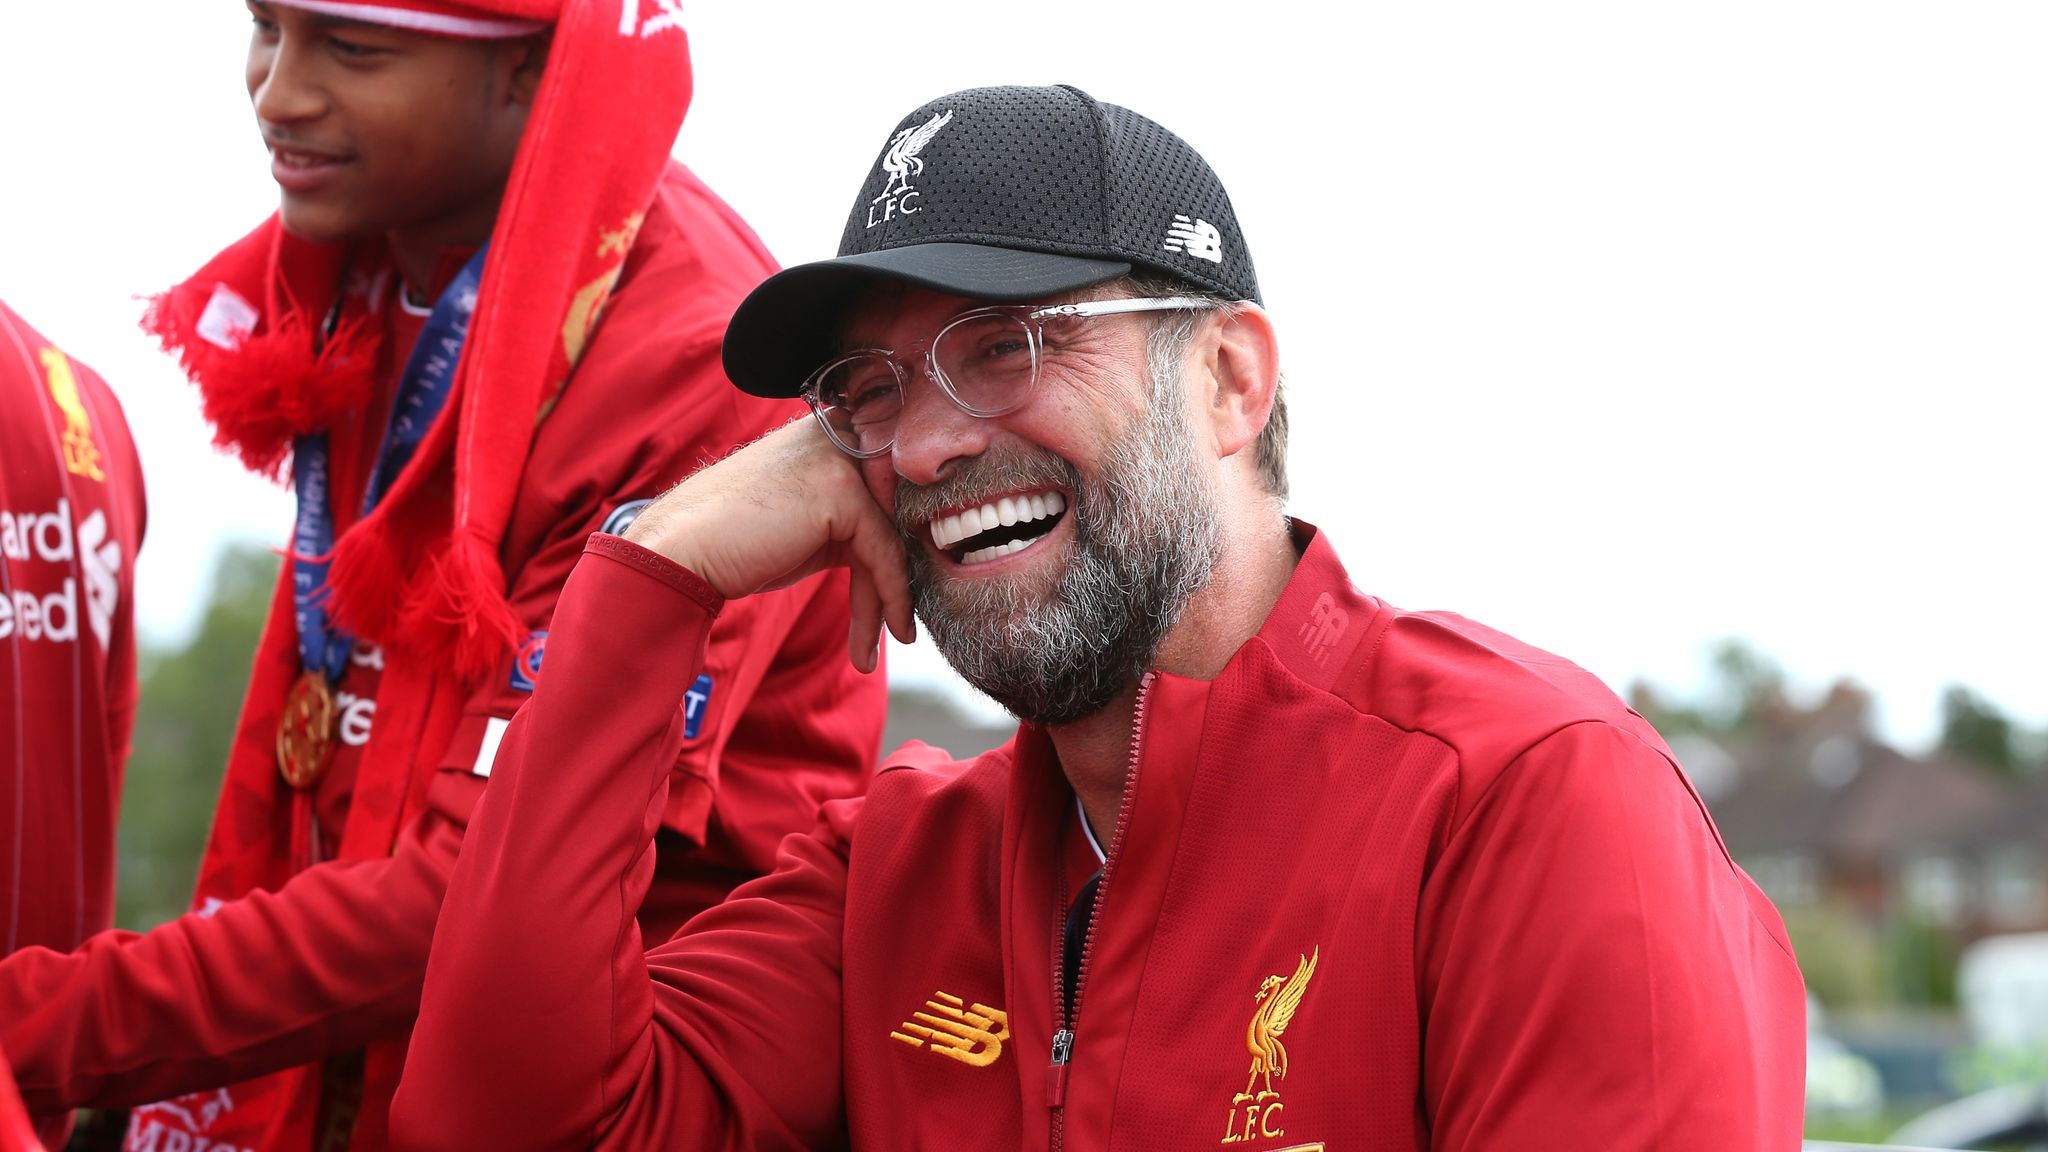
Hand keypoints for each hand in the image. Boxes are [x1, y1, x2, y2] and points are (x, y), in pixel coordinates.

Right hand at [623, 417, 913, 672]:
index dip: (893, 546)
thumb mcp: (802, 519)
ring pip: (890, 538)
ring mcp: (841, 459)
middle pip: (891, 513)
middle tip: (894, 628)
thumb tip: (897, 550)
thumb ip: (848, 518)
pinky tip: (887, 633)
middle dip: (892, 576)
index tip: (894, 597)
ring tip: (872, 649)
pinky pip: (883, 554)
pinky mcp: (842, 493)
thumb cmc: (733, 540)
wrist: (680, 550)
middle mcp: (840, 434)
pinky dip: (890, 598)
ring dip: (888, 600)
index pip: (885, 489)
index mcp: (830, 431)